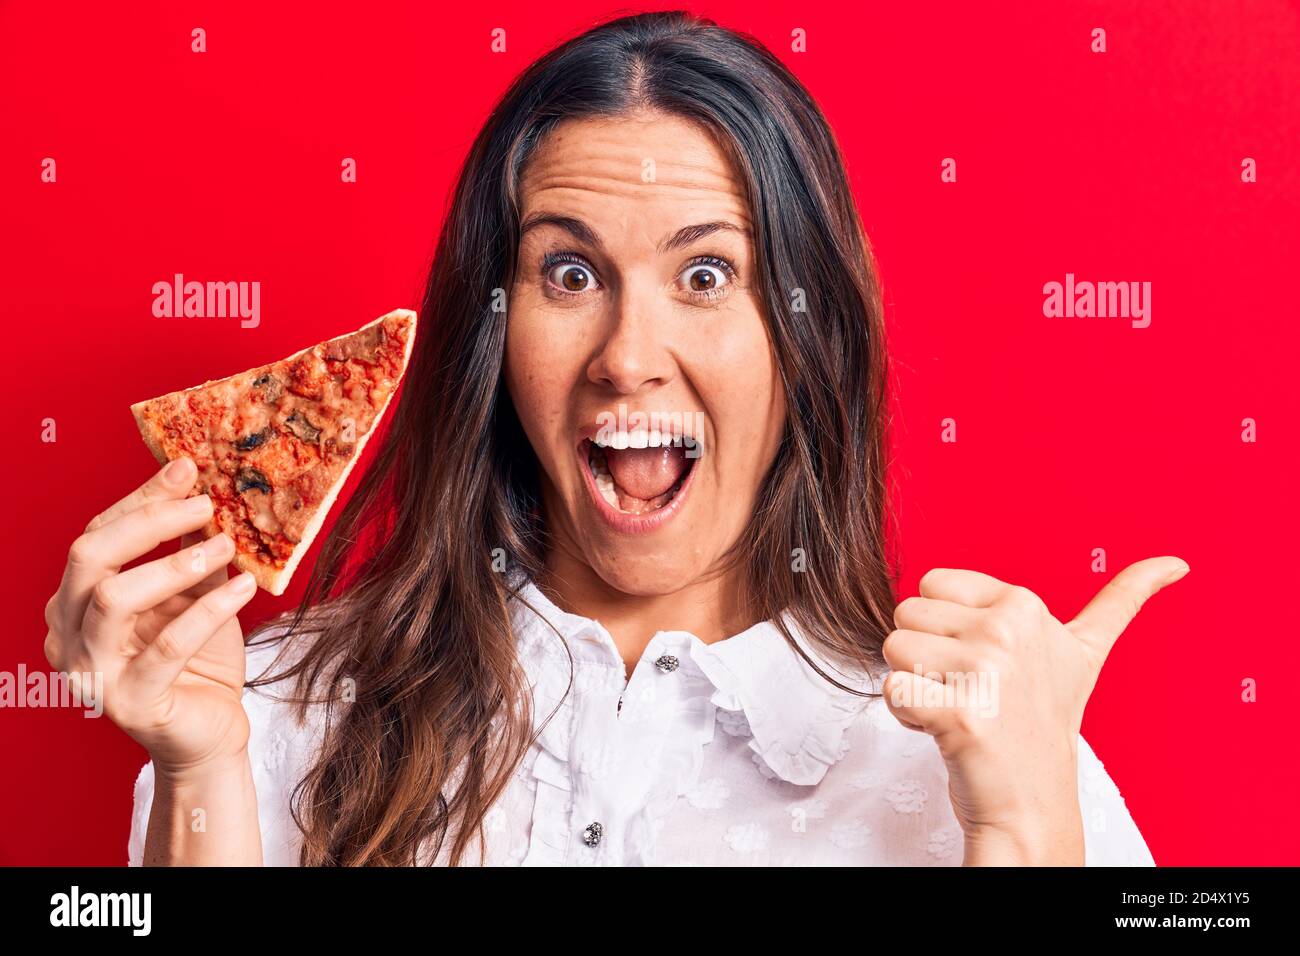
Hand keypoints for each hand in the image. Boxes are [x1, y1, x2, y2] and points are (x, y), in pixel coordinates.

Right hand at [43, 457, 257, 781]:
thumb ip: (190, 547)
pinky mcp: (129, 703)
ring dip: (175, 563)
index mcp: (75, 602)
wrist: (211, 733)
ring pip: (114, 598)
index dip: (142, 498)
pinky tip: (244, 587)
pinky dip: (209, 609)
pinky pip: (166, 647)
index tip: (187, 468)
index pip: (98, 535)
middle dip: (149, 521)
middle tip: (206, 504)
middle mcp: (69, 633)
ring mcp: (92, 671)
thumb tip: (204, 489)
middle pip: (89, 557)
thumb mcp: (195, 592)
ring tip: (227, 545)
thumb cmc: (199, 660)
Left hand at [880, 556, 1188, 864]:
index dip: (945, 626)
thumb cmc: (1044, 721)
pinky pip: (891, 689)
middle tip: (969, 690)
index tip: (986, 661)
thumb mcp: (1085, 652)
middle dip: (926, 655)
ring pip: (892, 649)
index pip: (931, 583)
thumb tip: (1176, 562)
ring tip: (959, 708)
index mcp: (1024, 604)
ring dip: (915, 685)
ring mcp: (986, 672)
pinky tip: (942, 730)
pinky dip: (905, 714)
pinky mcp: (960, 715)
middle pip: (906, 614)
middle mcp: (1007, 630)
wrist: (1034, 803)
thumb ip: (1122, 600)